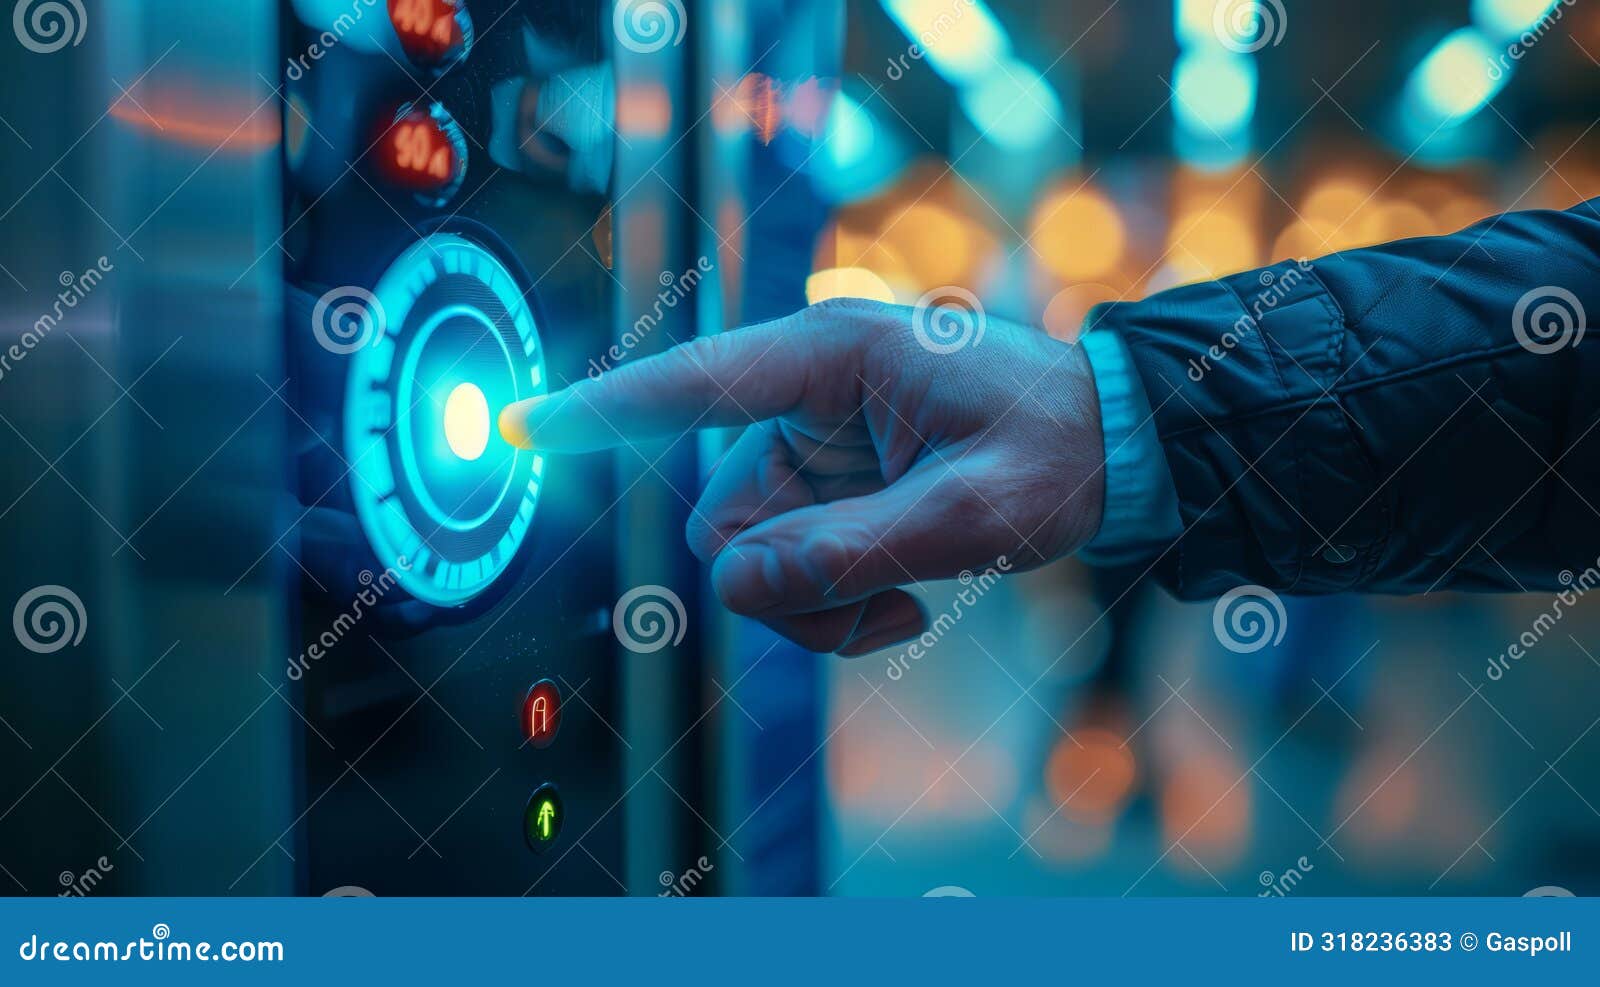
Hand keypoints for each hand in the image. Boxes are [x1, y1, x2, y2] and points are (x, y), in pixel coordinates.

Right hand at [500, 297, 1105, 655]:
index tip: (519, 425)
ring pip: (753, 557)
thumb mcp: (968, 513)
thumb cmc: (1056, 450)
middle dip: (784, 585)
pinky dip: (833, 603)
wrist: (1112, 449)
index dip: (601, 411)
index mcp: (834, 358)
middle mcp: (807, 395)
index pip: (692, 383)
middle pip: (721, 520)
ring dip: (817, 604)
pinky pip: (787, 566)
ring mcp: (815, 446)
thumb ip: (849, 551)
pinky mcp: (829, 485)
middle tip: (876, 609)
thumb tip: (734, 587)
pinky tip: (904, 600)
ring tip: (905, 605)